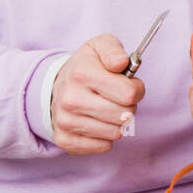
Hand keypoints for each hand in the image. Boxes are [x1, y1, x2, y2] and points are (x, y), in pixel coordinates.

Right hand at [50, 34, 144, 154]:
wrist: (56, 85)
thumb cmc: (86, 65)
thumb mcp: (100, 46)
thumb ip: (114, 50)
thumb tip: (122, 63)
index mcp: (82, 73)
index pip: (129, 93)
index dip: (137, 88)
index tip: (131, 84)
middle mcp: (71, 99)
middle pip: (125, 116)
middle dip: (129, 106)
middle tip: (119, 97)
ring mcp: (66, 122)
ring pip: (116, 133)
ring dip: (118, 122)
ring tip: (107, 108)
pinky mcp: (65, 140)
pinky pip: (104, 146)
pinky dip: (105, 136)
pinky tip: (97, 121)